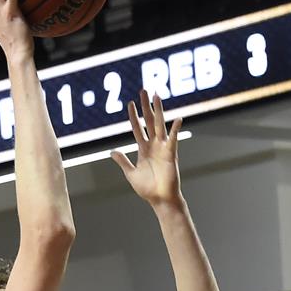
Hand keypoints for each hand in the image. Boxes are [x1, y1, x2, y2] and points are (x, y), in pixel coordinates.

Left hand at [111, 91, 181, 207]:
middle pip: (149, 121)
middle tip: (144, 91)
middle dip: (146, 106)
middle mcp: (154, 145)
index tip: (130, 103)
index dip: (133, 116)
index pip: (137, 128)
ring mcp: (163, 148)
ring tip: (157, 96)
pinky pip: (173, 139)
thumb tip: (112, 151)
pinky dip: (175, 130)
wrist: (160, 200)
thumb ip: (123, 161)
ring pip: (160, 125)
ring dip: (158, 111)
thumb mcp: (130, 174)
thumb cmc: (147, 189)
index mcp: (143, 149)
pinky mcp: (171, 154)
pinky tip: (178, 119)